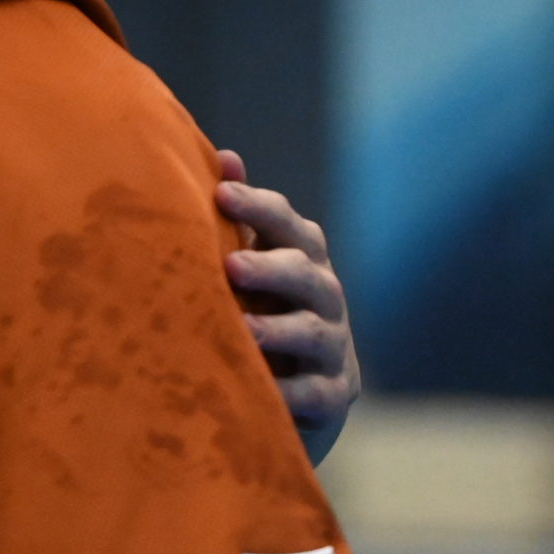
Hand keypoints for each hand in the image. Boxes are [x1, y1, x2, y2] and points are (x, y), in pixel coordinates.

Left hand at [216, 149, 359, 465]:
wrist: (292, 389)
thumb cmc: (259, 305)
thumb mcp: (248, 260)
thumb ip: (238, 215)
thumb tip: (225, 158)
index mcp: (301, 256)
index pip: (287, 224)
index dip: (257, 207)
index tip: (221, 194)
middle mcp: (323, 296)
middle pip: (305, 274)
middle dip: (271, 268)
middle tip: (231, 267)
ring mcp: (332, 346)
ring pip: (312, 333)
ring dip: (278, 329)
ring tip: (243, 330)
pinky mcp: (331, 395)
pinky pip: (314, 393)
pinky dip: (290, 392)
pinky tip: (261, 388)